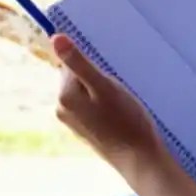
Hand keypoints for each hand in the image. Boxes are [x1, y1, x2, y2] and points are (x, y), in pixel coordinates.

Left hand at [51, 33, 165, 173]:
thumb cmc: (125, 120)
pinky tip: (117, 112)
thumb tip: (55, 37)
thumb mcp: (104, 86)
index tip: (109, 75)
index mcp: (64, 96)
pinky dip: (103, 103)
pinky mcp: (84, 128)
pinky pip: (90, 104)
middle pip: (77, 76)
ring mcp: (72, 121)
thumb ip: (79, 62)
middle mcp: (62, 109)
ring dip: (101, 90)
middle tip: (116, 90)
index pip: (72, 63)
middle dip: (97, 77)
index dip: (93, 64)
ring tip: (119, 102)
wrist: (139, 158)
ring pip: (85, 90)